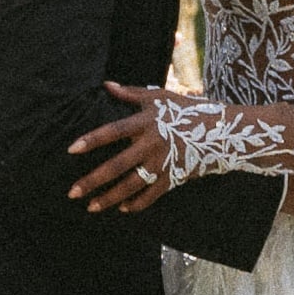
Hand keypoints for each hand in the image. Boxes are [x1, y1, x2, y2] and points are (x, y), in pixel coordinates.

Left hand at [66, 82, 185, 211]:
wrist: (221, 131)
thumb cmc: (186, 110)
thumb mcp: (160, 97)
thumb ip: (131, 93)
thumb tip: (106, 85)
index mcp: (146, 122)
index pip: (113, 131)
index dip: (92, 140)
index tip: (71, 149)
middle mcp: (153, 144)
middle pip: (118, 165)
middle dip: (93, 180)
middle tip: (72, 192)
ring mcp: (164, 163)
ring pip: (132, 186)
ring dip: (110, 198)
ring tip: (91, 208)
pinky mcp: (174, 177)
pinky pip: (152, 195)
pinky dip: (137, 204)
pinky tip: (122, 209)